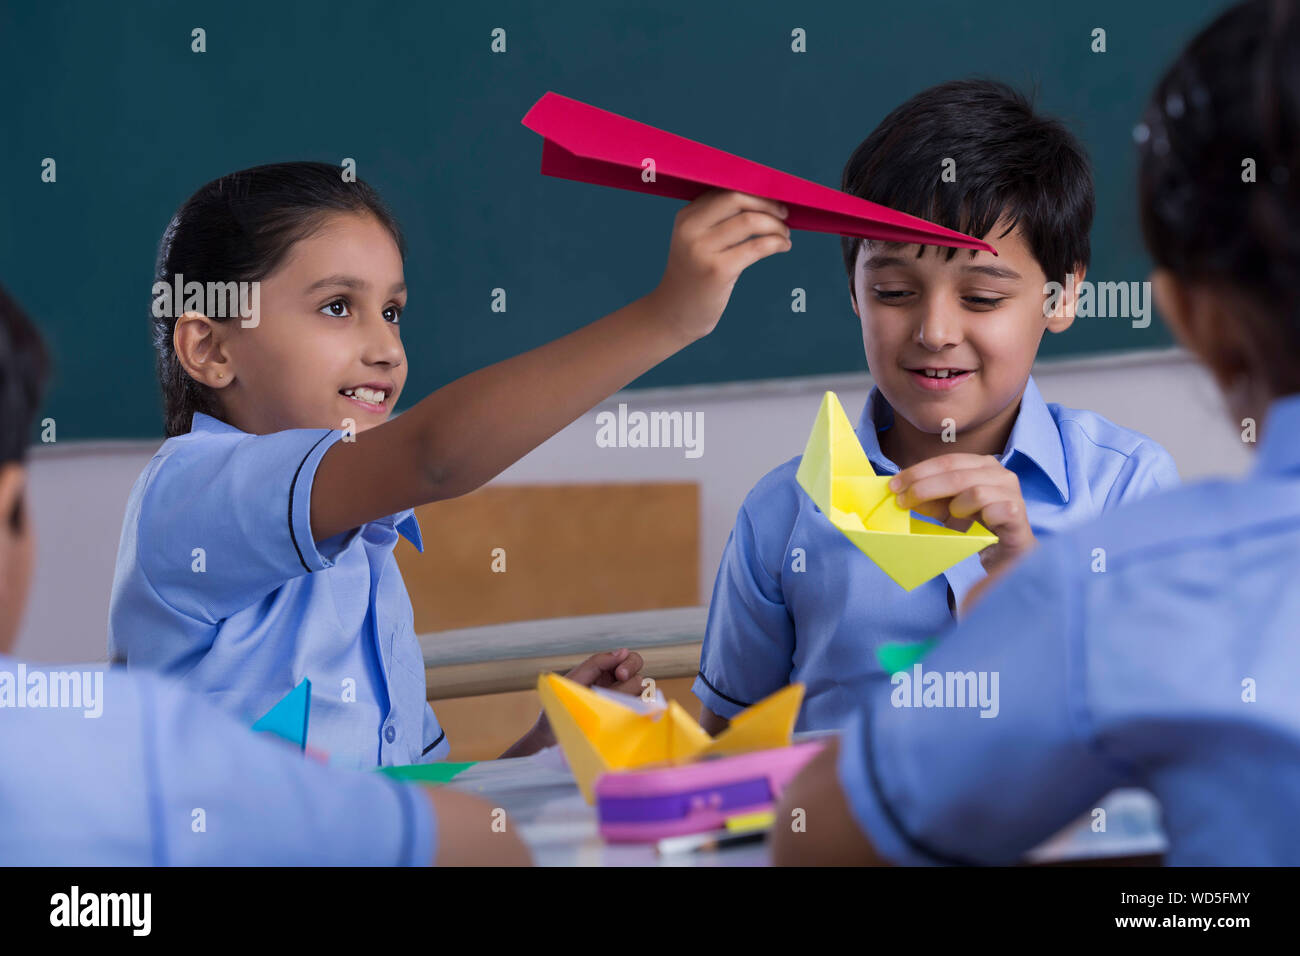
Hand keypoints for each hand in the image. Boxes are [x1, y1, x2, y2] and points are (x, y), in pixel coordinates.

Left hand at [525, 649, 645, 751]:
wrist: (552, 735)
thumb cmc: (561, 704)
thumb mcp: (575, 679)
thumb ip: (597, 662)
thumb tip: (623, 651)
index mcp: (605, 673)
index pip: (629, 659)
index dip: (629, 663)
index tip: (619, 674)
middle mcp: (617, 686)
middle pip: (639, 673)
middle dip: (633, 676)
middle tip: (621, 680)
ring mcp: (622, 704)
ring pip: (644, 692)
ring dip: (636, 695)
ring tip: (619, 705)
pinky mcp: (625, 721)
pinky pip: (644, 712)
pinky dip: (647, 711)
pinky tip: (642, 715)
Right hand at [646, 190, 790, 344]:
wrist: (675, 313)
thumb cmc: (695, 276)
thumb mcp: (697, 242)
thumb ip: (718, 221)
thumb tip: (763, 201)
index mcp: (685, 217)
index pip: (725, 190)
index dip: (754, 192)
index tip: (772, 201)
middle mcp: (690, 229)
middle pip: (736, 199)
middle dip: (767, 204)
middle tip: (784, 214)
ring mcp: (702, 250)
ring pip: (750, 222)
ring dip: (776, 225)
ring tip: (785, 234)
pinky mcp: (717, 270)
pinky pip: (756, 247)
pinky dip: (776, 243)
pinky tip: (784, 246)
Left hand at [887, 453, 1035, 574]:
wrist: (1007, 553)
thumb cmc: (977, 526)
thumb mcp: (947, 511)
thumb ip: (928, 500)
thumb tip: (901, 494)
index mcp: (981, 465)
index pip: (945, 461)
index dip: (918, 471)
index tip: (894, 485)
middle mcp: (999, 473)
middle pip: (956, 473)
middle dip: (924, 487)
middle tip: (903, 501)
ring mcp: (1012, 492)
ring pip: (975, 491)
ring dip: (955, 505)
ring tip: (952, 516)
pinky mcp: (1018, 513)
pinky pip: (996, 509)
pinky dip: (981, 516)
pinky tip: (978, 525)